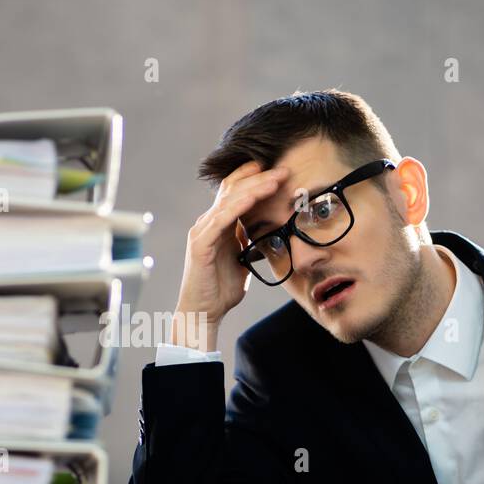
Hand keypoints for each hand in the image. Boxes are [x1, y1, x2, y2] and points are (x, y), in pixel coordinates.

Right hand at [171, 161, 289, 351]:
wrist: (202, 314)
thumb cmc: (221, 290)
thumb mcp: (242, 260)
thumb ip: (248, 242)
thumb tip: (267, 232)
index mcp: (219, 225)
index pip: (234, 192)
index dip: (254, 178)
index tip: (279, 170)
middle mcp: (208, 223)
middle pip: (233, 190)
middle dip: (259, 178)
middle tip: (283, 170)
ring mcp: (202, 231)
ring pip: (229, 201)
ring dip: (254, 188)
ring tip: (275, 179)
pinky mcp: (200, 244)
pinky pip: (220, 220)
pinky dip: (237, 207)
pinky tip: (252, 198)